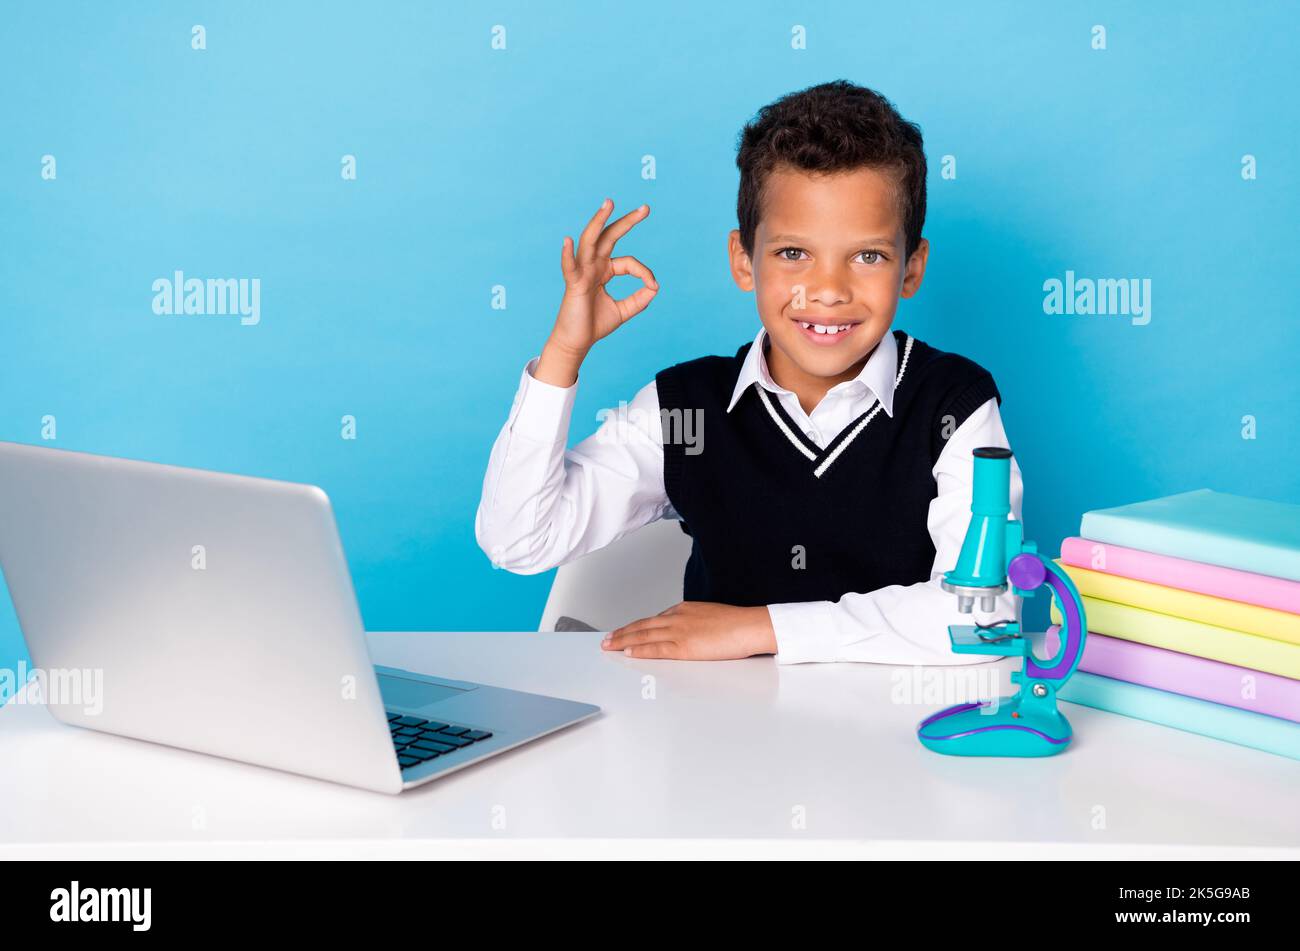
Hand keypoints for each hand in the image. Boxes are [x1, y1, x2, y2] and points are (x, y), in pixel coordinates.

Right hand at [535, 198, 657, 386]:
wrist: (577, 343)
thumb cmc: (595, 325)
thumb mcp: (624, 310)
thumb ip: (640, 299)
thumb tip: (655, 286)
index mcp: (604, 270)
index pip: (629, 262)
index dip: (644, 272)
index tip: (653, 285)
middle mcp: (593, 266)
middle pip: (610, 237)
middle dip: (627, 221)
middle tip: (646, 208)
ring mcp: (582, 272)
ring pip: (590, 241)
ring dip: (598, 221)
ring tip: (609, 204)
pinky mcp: (573, 284)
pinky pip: (570, 267)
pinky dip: (567, 255)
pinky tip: (567, 241)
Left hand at [601, 601, 777, 659]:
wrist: (749, 626)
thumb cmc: (736, 624)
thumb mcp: (709, 617)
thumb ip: (693, 624)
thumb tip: (686, 633)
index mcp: (684, 610)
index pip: (653, 620)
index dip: (635, 627)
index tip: (623, 631)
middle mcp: (677, 618)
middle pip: (642, 626)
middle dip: (622, 633)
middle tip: (606, 640)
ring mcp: (679, 631)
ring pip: (643, 636)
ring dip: (623, 641)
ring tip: (609, 646)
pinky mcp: (683, 646)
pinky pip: (655, 649)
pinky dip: (639, 651)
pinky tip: (628, 653)